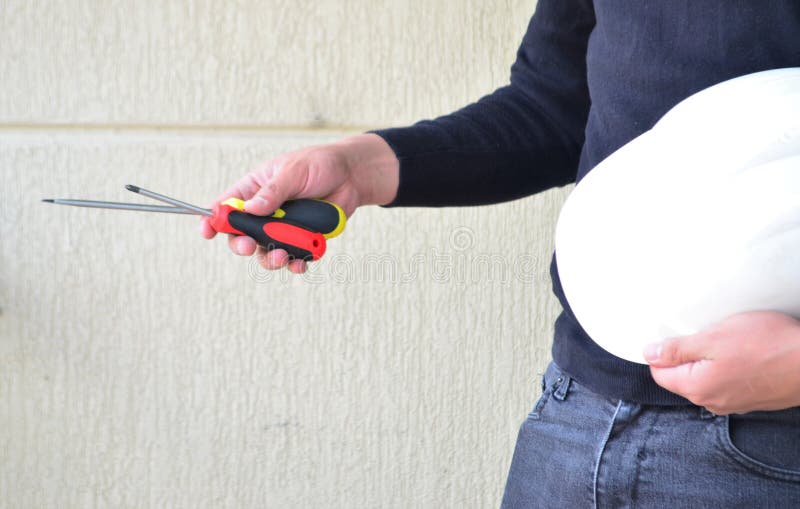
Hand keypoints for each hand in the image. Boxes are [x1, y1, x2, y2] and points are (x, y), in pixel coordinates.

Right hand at [201, 133, 398, 272]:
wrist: (352, 177)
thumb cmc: (319, 165)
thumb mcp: (293, 171)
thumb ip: (273, 192)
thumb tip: (251, 209)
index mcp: (254, 190)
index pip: (226, 206)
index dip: (214, 220)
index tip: (208, 232)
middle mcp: (264, 212)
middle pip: (241, 236)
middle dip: (242, 245)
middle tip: (249, 246)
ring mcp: (282, 228)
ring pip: (265, 251)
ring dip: (269, 258)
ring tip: (281, 257)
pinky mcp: (301, 240)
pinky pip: (292, 258)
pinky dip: (295, 264)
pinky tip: (300, 264)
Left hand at [644, 311, 799, 414]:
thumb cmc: (767, 346)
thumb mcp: (713, 338)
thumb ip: (677, 349)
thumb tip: (649, 354)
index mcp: (696, 388)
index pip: (659, 373)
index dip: (661, 352)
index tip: (672, 334)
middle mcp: (711, 401)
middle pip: (681, 376)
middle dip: (686, 355)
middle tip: (705, 333)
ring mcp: (732, 403)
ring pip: (704, 378)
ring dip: (708, 360)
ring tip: (727, 342)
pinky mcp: (750, 398)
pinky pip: (726, 381)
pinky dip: (727, 367)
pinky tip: (742, 353)